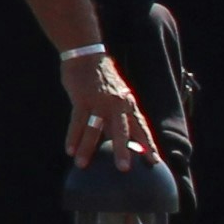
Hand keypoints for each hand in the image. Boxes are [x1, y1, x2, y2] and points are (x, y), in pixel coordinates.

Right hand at [66, 49, 158, 169]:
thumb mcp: (117, 93)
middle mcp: (117, 104)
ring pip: (94, 129)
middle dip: (122, 150)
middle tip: (124, 169)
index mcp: (128, 103)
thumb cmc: (101, 76)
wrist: (86, 55)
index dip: (147, 145)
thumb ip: (118, 112)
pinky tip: (69, 150)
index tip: (154, 162)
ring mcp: (99, 101)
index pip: (141, 127)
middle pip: (121, 131)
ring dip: (87, 148)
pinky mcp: (81, 99)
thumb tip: (116, 135)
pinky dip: (73, 137)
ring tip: (83, 164)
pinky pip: (77, 122)